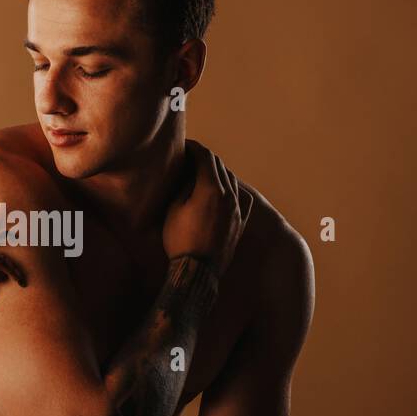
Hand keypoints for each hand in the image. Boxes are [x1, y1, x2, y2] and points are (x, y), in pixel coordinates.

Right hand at [162, 139, 247, 278]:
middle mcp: (230, 195)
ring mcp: (238, 209)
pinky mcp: (241, 222)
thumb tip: (188, 171)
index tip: (184, 144)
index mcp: (212, 189)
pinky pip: (242, 197)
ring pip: (231, 180)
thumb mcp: (174, 209)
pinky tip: (226, 190)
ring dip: (217, 171)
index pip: (205, 157)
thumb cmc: (180, 240)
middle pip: (219, 165)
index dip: (194, 147)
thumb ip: (183, 185)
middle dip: (204, 157)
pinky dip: (232, 188)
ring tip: (203, 171)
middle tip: (190, 155)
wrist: (198, 271)